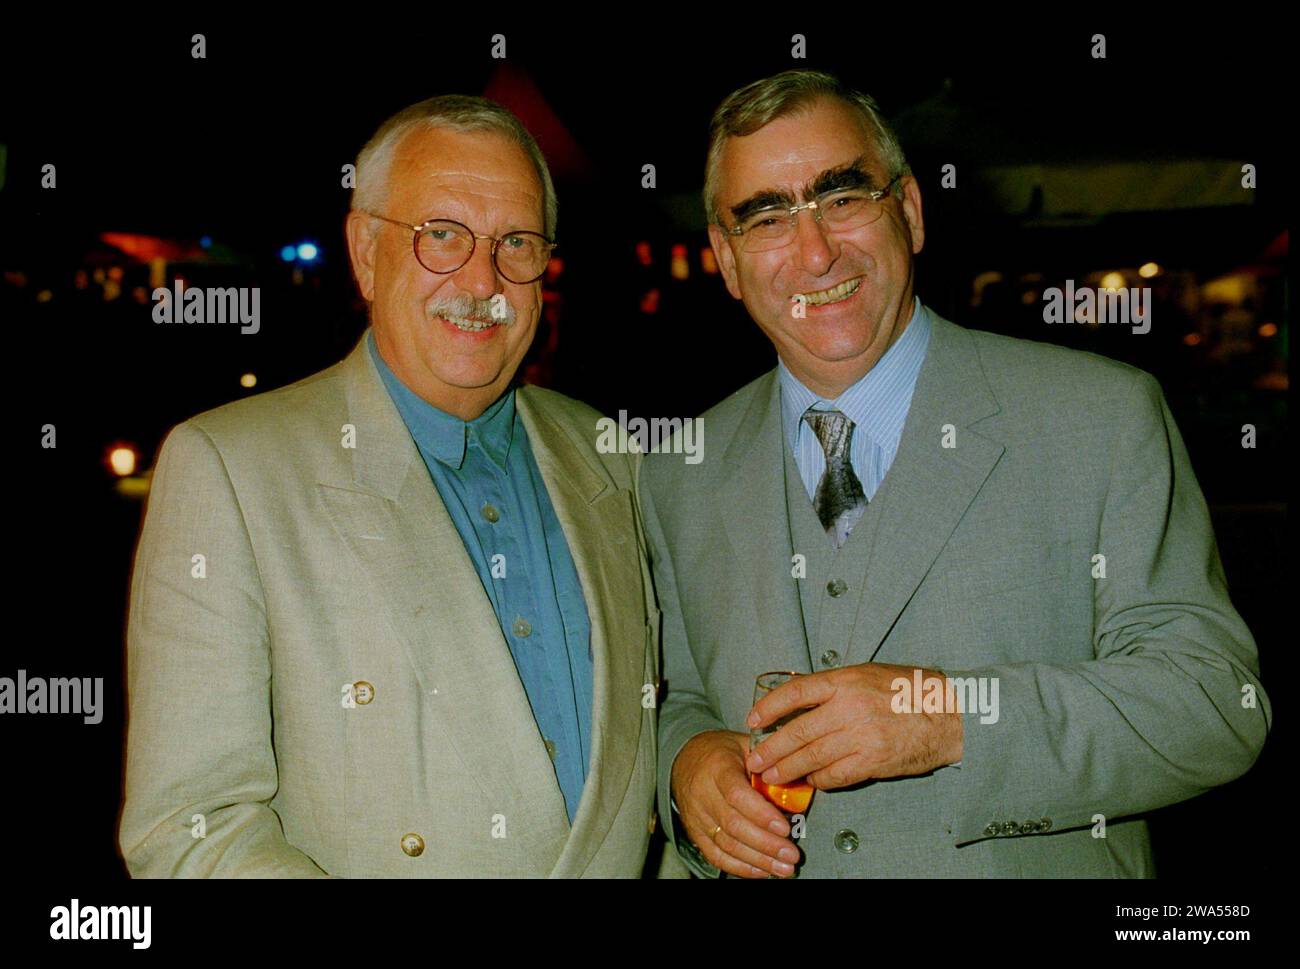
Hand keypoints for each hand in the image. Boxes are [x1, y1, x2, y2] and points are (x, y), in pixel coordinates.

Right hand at [670, 730, 802, 877]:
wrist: (685, 761)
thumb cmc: (720, 752)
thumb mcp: (743, 744)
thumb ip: (768, 760)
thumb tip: (799, 776)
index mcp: (718, 767)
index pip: (737, 795)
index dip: (761, 815)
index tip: (784, 828)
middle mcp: (703, 794)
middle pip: (734, 825)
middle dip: (766, 844)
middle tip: (791, 854)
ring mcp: (698, 816)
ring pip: (727, 844)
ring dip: (758, 860)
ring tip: (783, 868)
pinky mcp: (696, 833)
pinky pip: (716, 855)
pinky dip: (740, 867)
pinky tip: (761, 871)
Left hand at [745, 663, 962, 789]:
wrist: (949, 714)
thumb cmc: (909, 690)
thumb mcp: (868, 674)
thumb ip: (835, 687)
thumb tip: (800, 702)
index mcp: (846, 681)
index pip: (795, 692)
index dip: (768, 707)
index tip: (753, 719)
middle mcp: (850, 707)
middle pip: (798, 731)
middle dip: (772, 749)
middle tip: (756, 759)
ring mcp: (861, 736)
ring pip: (812, 757)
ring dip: (788, 769)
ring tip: (772, 776)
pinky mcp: (873, 761)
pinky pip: (835, 775)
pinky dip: (819, 779)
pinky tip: (810, 780)